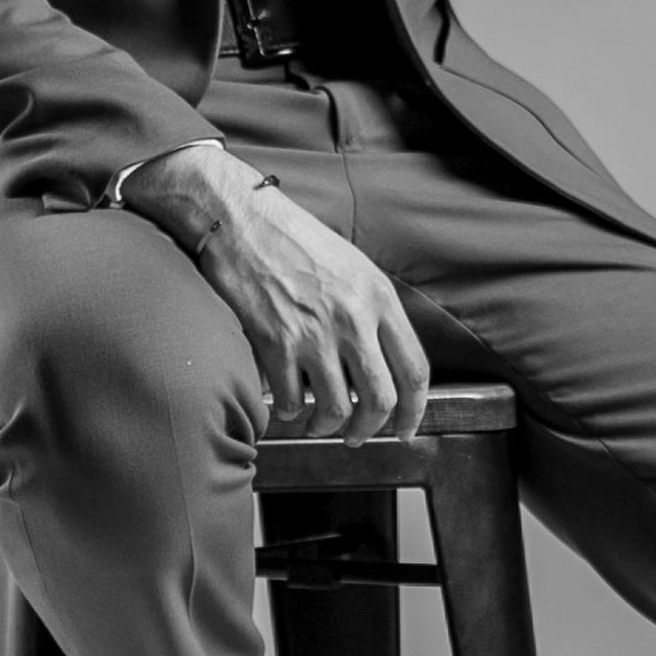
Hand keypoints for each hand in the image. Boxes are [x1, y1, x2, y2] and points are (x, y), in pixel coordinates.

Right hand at [119, 143, 431, 441]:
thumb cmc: (295, 240)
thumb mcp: (354, 266)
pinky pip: (290, 400)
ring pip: (336, 408)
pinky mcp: (275, 342)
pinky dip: (288, 412)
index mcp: (379, 298)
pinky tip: (285, 404)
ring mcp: (314, 333)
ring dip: (325, 425)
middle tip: (356, 436)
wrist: (241, 219)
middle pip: (380, 399)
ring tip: (316, 422)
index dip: (414, 410)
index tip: (405, 428)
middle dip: (370, 429)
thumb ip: (374, 312)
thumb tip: (383, 360)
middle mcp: (353, 319)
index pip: (415, 369)